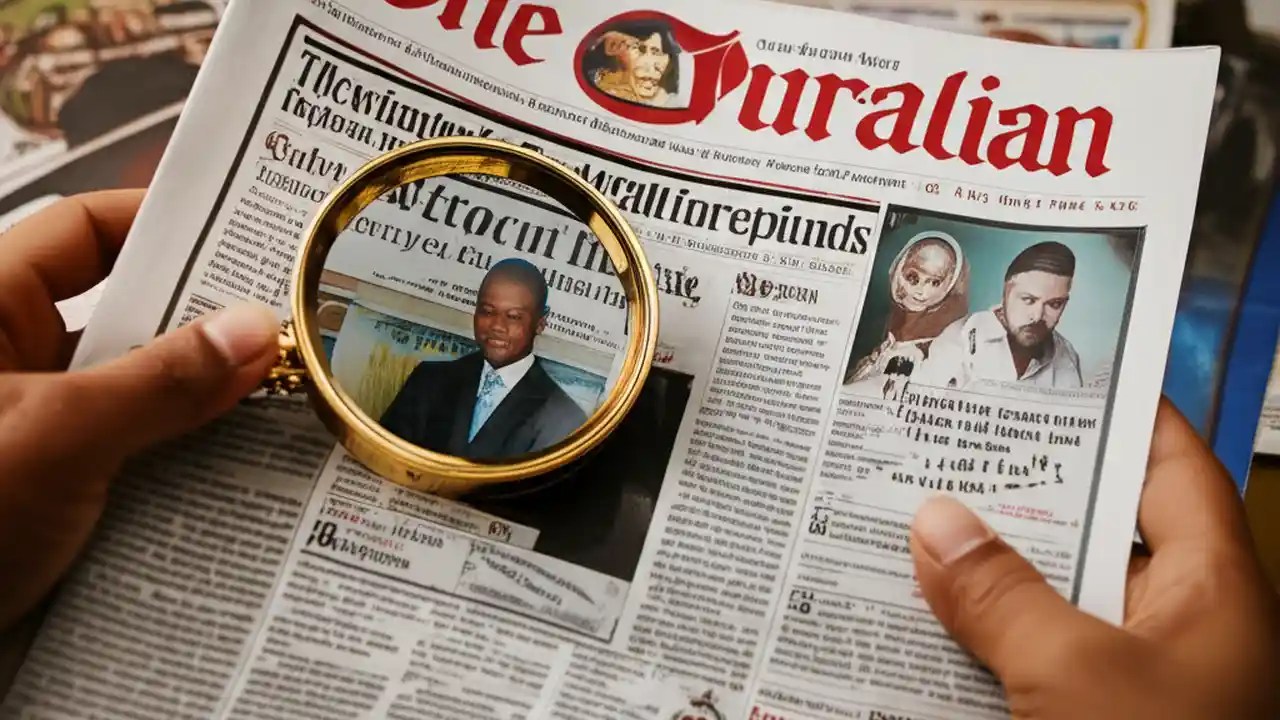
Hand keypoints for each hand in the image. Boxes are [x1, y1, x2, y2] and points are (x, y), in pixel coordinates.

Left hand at [0, 190, 278, 629]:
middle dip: (204, 320)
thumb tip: (254, 328)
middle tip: (286, 319)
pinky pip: (136, 450)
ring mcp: (35, 426)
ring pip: (137, 387)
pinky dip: (185, 454)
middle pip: (124, 312)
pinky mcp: (55, 486)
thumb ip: (159, 382)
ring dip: (203, 396)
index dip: (162, 223)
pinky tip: (241, 466)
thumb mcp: (54, 437)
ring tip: (281, 393)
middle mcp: (10, 359)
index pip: (83, 231)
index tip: (245, 231)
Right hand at [909, 398, 1279, 718]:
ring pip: (1060, 607)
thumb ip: (1001, 596)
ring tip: (917, 534)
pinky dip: (990, 646)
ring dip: (993, 582)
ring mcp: (1143, 679)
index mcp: (1210, 589)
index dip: (1125, 417)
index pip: (1175, 470)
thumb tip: (934, 521)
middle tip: (949, 451)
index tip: (1057, 379)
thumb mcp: (1073, 673)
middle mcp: (1182, 626)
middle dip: (1024, 499)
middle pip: (1102, 536)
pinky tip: (927, 627)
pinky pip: (1042, 665)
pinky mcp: (1101, 716)